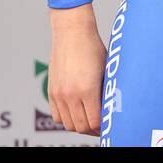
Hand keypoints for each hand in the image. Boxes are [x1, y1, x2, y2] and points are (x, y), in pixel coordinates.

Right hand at [48, 4, 107, 136]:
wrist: (72, 33)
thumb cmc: (93, 48)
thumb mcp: (105, 70)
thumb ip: (105, 91)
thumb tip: (110, 108)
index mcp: (87, 90)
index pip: (94, 122)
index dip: (103, 127)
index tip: (110, 125)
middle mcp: (70, 95)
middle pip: (80, 126)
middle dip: (92, 129)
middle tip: (101, 126)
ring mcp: (59, 94)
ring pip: (67, 124)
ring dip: (79, 125)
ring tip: (89, 121)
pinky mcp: (51, 91)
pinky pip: (57, 115)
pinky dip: (66, 118)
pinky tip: (76, 113)